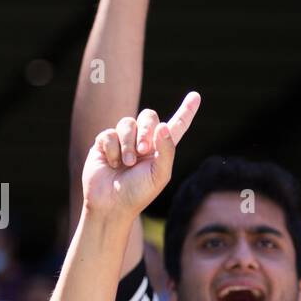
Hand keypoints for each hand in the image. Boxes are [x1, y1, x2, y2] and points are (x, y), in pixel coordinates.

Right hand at [81, 93, 201, 217]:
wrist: (111, 204)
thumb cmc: (138, 194)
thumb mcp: (159, 175)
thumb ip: (166, 151)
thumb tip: (164, 125)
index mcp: (161, 149)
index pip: (176, 125)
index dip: (186, 111)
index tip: (196, 96)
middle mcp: (143, 141)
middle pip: (149, 116)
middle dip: (147, 129)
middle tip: (143, 150)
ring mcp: (123, 140)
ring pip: (127, 123)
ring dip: (128, 144)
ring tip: (127, 163)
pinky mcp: (105, 143)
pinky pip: (109, 133)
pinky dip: (113, 149)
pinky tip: (112, 164)